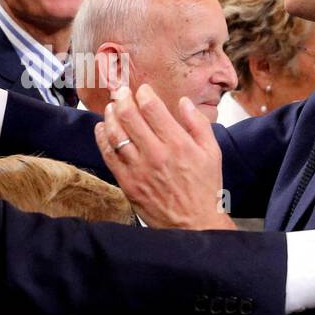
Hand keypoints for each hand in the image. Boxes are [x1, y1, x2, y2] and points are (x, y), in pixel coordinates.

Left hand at [94, 84, 233, 230]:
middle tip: (120, 92)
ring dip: (110, 116)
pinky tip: (102, 128)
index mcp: (178, 144)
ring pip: (116, 134)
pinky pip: (109, 156)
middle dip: (122, 98)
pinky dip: (102, 138)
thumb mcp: (212, 152)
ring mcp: (139, 169)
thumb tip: (183, 102)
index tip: (142, 90)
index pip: (152, 108)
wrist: (193, 223)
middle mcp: (156, 154)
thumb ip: (198, 124)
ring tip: (111, 107)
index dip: (143, 94)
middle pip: (129, 116)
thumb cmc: (204, 188)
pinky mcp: (127, 183)